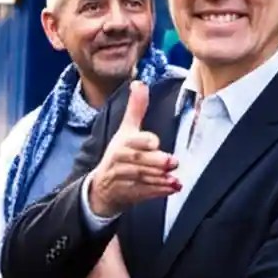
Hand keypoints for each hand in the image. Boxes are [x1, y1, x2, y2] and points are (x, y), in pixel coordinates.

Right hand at [86, 82, 179, 218]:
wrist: (102, 186)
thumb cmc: (119, 154)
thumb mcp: (126, 131)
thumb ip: (136, 109)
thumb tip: (140, 83)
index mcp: (122, 144)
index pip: (131, 141)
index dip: (142, 141)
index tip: (155, 141)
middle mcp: (120, 161)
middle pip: (137, 161)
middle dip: (155, 162)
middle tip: (173, 162)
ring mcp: (123, 179)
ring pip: (141, 178)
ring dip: (158, 179)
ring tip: (174, 179)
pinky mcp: (128, 194)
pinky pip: (143, 193)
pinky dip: (158, 191)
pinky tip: (172, 188)